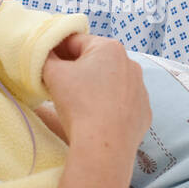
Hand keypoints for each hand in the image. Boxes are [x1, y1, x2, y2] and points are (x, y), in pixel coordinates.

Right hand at [42, 34, 149, 153]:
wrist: (104, 145)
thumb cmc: (79, 105)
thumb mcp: (53, 74)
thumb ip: (45, 57)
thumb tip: (45, 54)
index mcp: (109, 48)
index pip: (74, 41)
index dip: (56, 51)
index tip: (45, 64)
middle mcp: (131, 64)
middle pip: (94, 61)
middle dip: (76, 69)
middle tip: (58, 85)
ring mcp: (140, 89)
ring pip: (110, 82)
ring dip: (94, 87)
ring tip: (77, 104)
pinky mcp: (143, 111)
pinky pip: (122, 103)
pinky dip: (109, 106)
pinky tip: (96, 117)